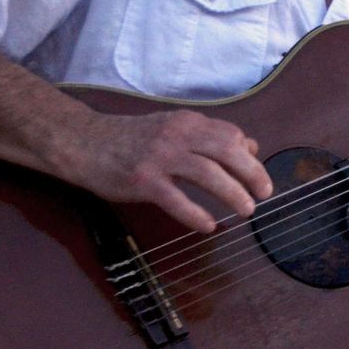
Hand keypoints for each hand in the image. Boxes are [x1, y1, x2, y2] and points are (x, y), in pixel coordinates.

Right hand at [70, 108, 272, 231]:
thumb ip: (208, 138)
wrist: (83, 142)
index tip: (259, 177)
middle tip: (265, 194)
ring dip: (232, 194)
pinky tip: (208, 226)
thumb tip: (249, 146)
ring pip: (208, 174)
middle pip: (227, 151)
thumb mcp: (173, 128)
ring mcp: (159, 157)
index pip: (231, 135)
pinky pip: (176, 199)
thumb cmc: (132, 139)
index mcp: (187, 122)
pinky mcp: (142, 180)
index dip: (250, 156)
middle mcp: (177, 136)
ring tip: (246, 210)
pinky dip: (195, 214)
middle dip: (252, 174)